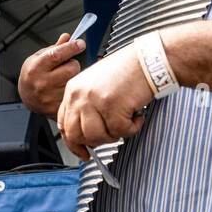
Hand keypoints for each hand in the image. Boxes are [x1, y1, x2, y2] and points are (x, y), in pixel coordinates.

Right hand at [18, 33, 86, 115]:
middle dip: (72, 64)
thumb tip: (67, 38)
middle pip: (71, 69)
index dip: (71, 47)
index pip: (57, 55)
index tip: (80, 44)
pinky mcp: (57, 107)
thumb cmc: (32, 75)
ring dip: (73, 77)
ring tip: (63, 77)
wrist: (27, 96)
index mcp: (36, 68)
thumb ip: (54, 48)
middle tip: (66, 66)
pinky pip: (74, 93)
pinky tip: (63, 88)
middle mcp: (42, 83)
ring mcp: (50, 97)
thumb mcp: (38, 58)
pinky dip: (72, 89)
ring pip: (74, 81)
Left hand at [57, 44, 153, 160]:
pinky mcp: (112, 107)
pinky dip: (132, 128)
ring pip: (97, 138)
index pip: (63, 124)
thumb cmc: (127, 70)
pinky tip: (137, 115)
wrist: (148, 59)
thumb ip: (86, 105)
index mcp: (73, 90)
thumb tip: (86, 133)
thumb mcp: (96, 84)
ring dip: (114, 135)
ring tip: (126, 121)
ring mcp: (95, 101)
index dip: (73, 143)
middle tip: (110, 135)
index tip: (83, 151)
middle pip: (76, 135)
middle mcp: (80, 95)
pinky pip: (120, 132)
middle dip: (94, 142)